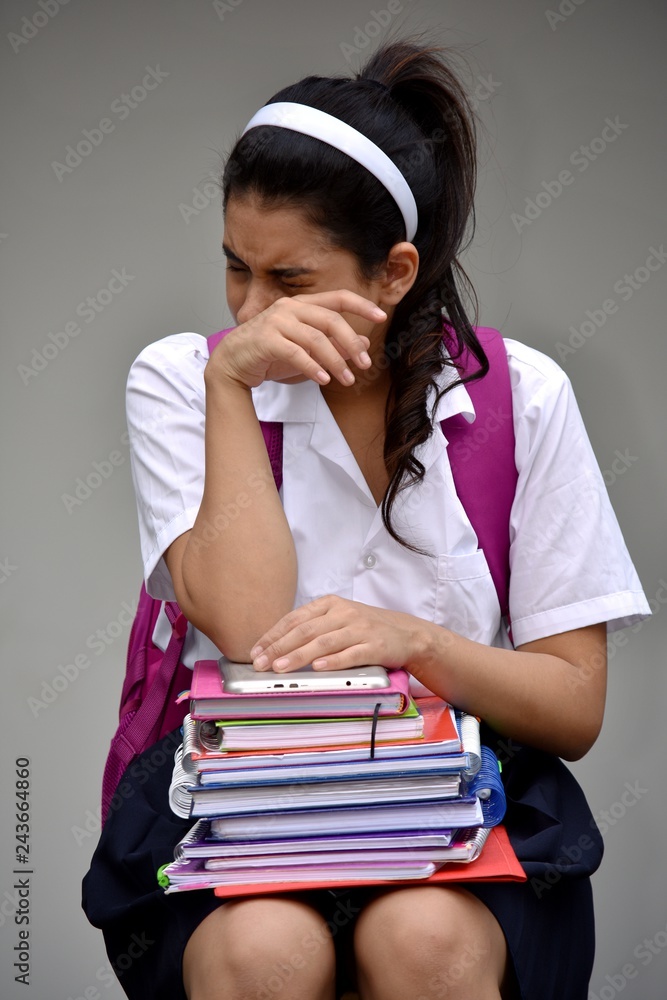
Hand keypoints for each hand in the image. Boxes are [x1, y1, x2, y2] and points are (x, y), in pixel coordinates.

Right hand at [206, 290, 385, 388]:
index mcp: (301, 305)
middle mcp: (289, 308)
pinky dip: (314, 368)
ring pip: (316, 339)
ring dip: (336, 362)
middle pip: (331, 320)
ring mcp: (276, 322)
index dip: (361, 305)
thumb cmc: (270, 355)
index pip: (337, 298)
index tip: (382, 317)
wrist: (232, 364)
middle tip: (365, 364)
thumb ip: (332, 345)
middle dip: (351, 343)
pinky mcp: (266, 340)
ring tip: (347, 380)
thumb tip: (363, 343)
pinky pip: (297, 354)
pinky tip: (324, 380)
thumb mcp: (306, 350)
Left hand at [249, 595, 431, 673]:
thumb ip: (313, 626)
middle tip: (260, 662)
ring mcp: (360, 629)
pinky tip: (318, 668)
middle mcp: (344, 613)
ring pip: (323, 642)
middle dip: (279, 647)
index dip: (273, 635)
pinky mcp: (375, 646)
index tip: (256, 650)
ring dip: (299, 656)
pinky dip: (333, 661)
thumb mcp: (339, 618)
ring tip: (280, 667)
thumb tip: (277, 645)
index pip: (295, 618)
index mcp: (331, 604)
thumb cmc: (367, 627)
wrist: (408, 633)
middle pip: (305, 630)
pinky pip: (350, 654)